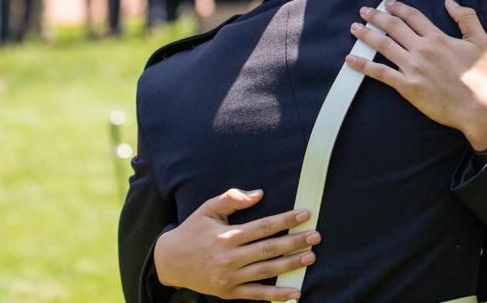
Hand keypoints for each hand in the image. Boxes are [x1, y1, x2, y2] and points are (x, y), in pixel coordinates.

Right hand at [154, 188, 317, 299]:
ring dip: (290, 265)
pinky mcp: (229, 292)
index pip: (263, 227)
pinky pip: (256, 295)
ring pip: (266, 271)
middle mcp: (229, 258)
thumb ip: (232, 198)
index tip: (305, 214)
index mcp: (227, 236)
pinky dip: (276, 295)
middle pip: (269, 249)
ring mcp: (230, 277)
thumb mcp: (208, 209)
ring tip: (310, 257)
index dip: (286, 220)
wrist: (169, 262)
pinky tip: (295, 292)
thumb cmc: (193, 231)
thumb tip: (259, 194)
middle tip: (316, 236)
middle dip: (295, 242)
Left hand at [346, 0, 486, 150]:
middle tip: (364, 10)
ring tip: (354, 27)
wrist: (478, 107)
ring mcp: (412, 68)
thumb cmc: (481, 76)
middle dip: (376, 16)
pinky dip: (364, 65)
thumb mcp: (481, 41)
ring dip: (366, 35)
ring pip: (383, 46)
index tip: (388, 4)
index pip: (412, 16)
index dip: (398, 8)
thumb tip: (449, 2)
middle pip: (393, 27)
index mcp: (437, 37)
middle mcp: (422, 49)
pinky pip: (381, 74)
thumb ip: (466, 17)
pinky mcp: (407, 87)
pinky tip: (351, 59)